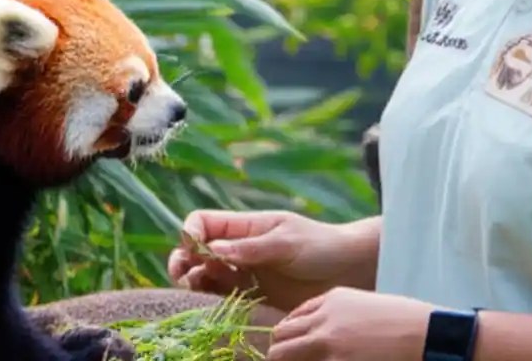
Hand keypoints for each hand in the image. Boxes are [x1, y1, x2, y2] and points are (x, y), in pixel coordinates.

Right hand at [167, 210, 378, 311]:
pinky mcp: (252, 299)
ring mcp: (244, 275)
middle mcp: (237, 250)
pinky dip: (211, 304)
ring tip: (198, 292)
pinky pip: (223, 301)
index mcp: (244, 226)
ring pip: (204, 278)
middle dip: (181, 261)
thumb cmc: (321, 246)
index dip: (190, 233)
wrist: (350, 271)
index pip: (203, 222)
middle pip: (195, 252)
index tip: (194, 248)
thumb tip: (213, 249)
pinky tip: (212, 309)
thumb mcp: (287, 241)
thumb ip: (251, 248)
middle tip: (182, 276)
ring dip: (194, 284)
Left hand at [266, 287, 432, 360]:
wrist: (429, 334)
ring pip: (281, 357)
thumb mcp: (364, 305)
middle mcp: (323, 321)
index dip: (289, 341)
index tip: (294, 352)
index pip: (290, 322)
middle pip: (279, 341)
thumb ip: (336, 314)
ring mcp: (328, 345)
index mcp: (331, 301)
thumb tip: (314, 331)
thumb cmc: (404, 321)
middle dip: (280, 357)